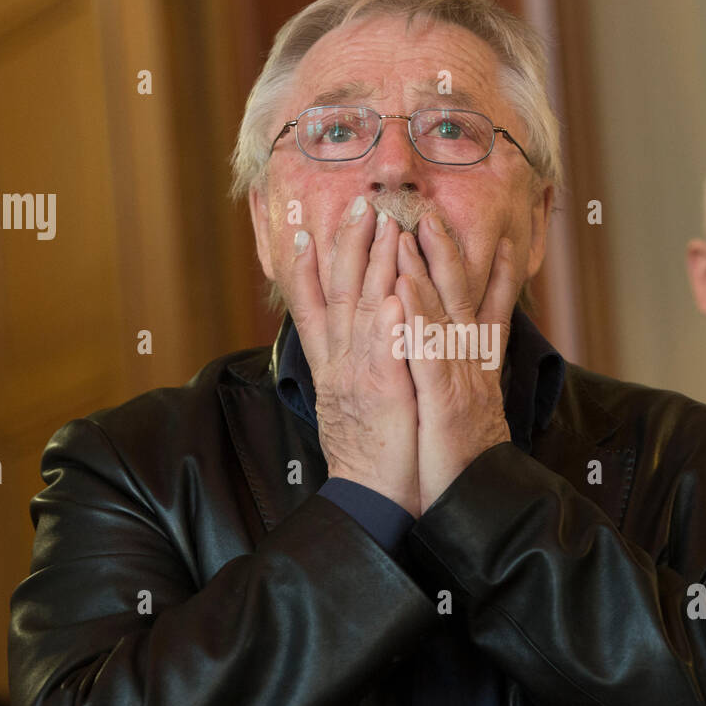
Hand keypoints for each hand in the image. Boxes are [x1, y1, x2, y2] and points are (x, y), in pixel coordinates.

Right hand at [290, 195, 420, 515]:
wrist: (372, 500)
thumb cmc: (370, 456)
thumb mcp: (349, 405)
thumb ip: (347, 368)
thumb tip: (344, 345)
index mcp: (333, 366)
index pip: (313, 307)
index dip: (306, 269)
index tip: (305, 230)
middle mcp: (342, 364)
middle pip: (340, 293)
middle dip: (347, 247)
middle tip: (357, 204)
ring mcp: (363, 375)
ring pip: (364, 306)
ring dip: (372, 263)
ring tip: (380, 223)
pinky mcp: (387, 392)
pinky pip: (393, 346)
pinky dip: (394, 316)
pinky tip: (400, 287)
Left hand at [394, 214, 518, 509]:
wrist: (474, 505)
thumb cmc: (464, 462)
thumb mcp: (471, 411)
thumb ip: (472, 377)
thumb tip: (472, 354)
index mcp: (475, 368)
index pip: (486, 309)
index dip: (495, 271)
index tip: (498, 235)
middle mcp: (472, 368)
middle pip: (462, 298)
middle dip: (448, 253)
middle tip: (431, 212)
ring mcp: (460, 382)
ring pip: (444, 315)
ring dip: (429, 272)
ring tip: (411, 232)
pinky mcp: (444, 402)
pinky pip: (428, 353)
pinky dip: (418, 319)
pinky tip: (403, 291)